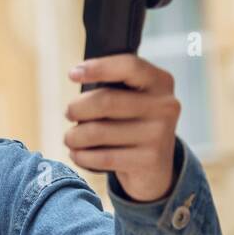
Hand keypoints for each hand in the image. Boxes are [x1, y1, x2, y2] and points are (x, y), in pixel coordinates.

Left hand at [63, 54, 180, 202]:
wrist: (154, 168)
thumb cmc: (132, 124)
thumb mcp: (131, 98)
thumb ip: (112, 84)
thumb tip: (77, 73)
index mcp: (160, 82)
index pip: (129, 66)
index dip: (98, 68)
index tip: (72, 74)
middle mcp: (165, 106)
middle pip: (106, 101)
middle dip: (76, 108)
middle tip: (69, 114)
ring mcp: (159, 135)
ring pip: (98, 132)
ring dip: (74, 136)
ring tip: (71, 138)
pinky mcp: (149, 161)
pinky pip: (102, 157)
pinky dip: (82, 156)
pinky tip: (78, 154)